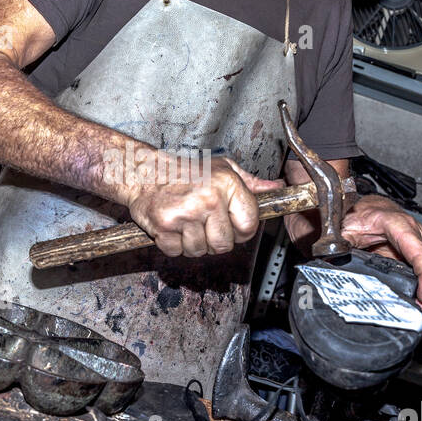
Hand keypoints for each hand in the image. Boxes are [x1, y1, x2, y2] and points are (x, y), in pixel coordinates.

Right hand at [122, 154, 282, 257]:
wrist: (145, 171)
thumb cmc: (186, 170)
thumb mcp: (224, 169)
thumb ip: (251, 183)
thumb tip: (276, 189)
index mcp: (227, 185)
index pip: (249, 225)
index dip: (241, 231)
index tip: (232, 225)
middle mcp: (209, 199)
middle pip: (225, 245)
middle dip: (215, 240)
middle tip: (205, 224)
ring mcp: (186, 214)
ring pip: (200, 251)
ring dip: (194, 243)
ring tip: (187, 223)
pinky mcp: (165, 227)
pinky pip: (178, 252)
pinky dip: (174, 245)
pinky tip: (173, 227)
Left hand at [341, 195, 421, 313]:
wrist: (363, 206)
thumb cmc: (356, 215)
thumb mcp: (343, 230)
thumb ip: (338, 247)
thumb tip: (329, 267)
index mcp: (397, 224)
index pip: (419, 251)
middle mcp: (415, 231)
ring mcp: (421, 241)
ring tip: (421, 311)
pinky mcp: (421, 251)